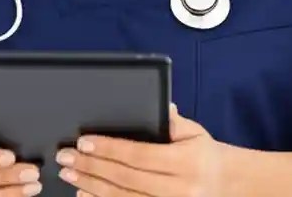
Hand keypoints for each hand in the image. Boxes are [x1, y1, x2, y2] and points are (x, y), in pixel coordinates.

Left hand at [55, 104, 225, 196]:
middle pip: (125, 178)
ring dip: (91, 185)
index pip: (139, 155)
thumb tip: (160, 105)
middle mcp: (178, 189)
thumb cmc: (204, 154)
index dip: (109, 149)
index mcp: (185, 163)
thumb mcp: (195, 132)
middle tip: (65, 157)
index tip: (83, 141)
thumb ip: (173, 121)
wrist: (227, 185)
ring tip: (69, 173)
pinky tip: (85, 193)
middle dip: (91, 166)